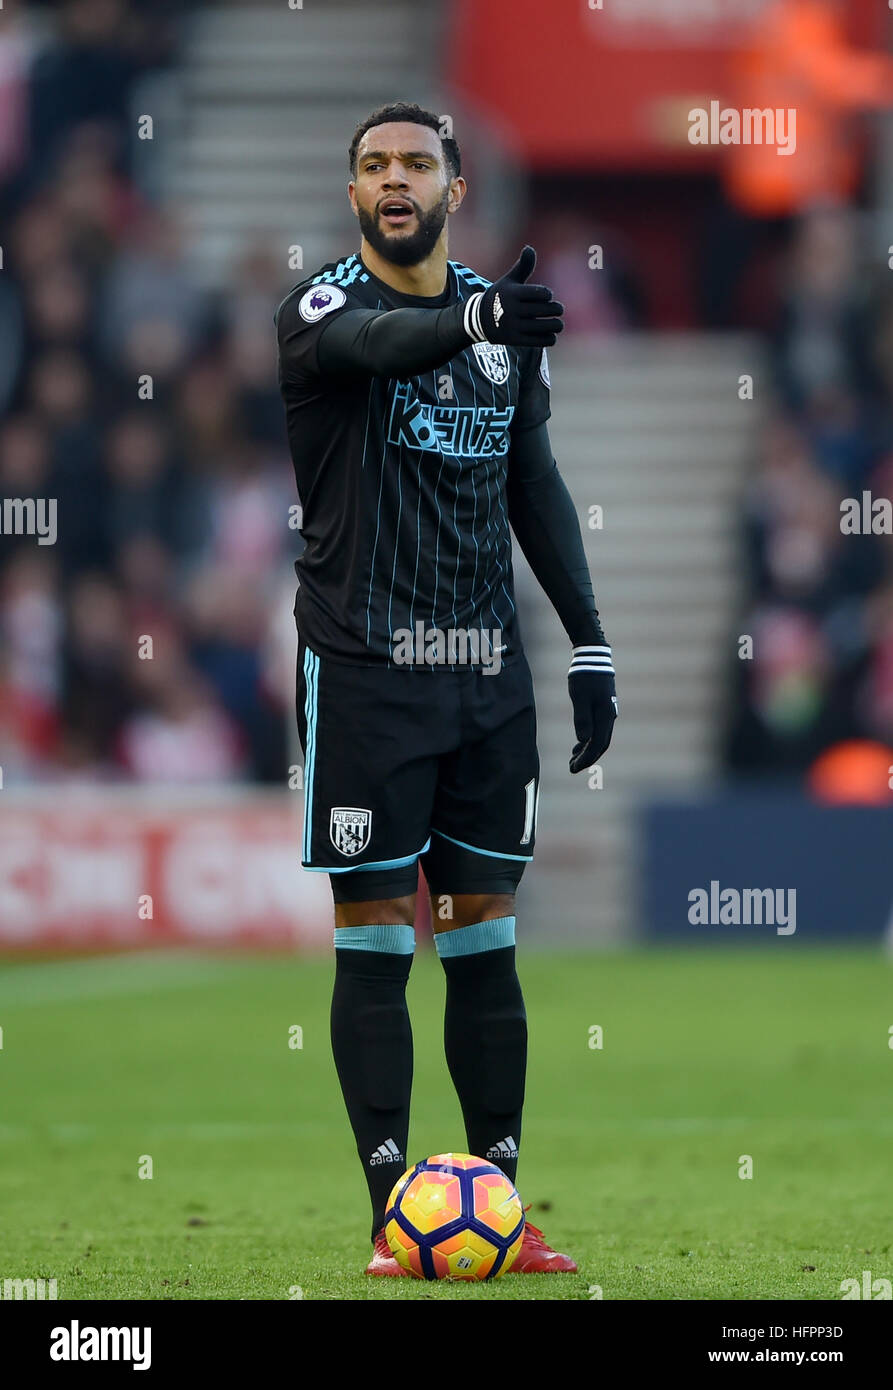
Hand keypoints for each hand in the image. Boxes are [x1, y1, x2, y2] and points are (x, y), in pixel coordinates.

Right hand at [463, 246, 563, 348]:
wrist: (479, 319)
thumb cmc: (501, 296)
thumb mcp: (509, 280)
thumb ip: (522, 266)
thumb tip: (529, 248)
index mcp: (513, 293)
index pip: (542, 294)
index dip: (548, 295)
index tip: (547, 297)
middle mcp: (512, 309)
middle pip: (546, 309)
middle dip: (556, 310)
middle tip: (558, 310)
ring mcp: (513, 326)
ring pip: (545, 326)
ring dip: (556, 325)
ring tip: (558, 324)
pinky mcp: (514, 340)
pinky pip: (539, 340)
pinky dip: (549, 338)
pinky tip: (551, 335)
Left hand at [567, 645, 617, 773]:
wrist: (593, 657)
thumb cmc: (584, 677)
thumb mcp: (579, 698)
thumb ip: (582, 719)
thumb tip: (583, 741)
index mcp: (605, 716)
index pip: (596, 745)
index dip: (585, 759)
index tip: (573, 768)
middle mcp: (609, 717)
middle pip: (600, 745)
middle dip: (587, 758)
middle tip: (571, 768)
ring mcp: (608, 713)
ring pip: (600, 738)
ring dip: (587, 750)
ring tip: (573, 759)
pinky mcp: (603, 708)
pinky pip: (598, 730)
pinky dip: (589, 740)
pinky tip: (579, 744)